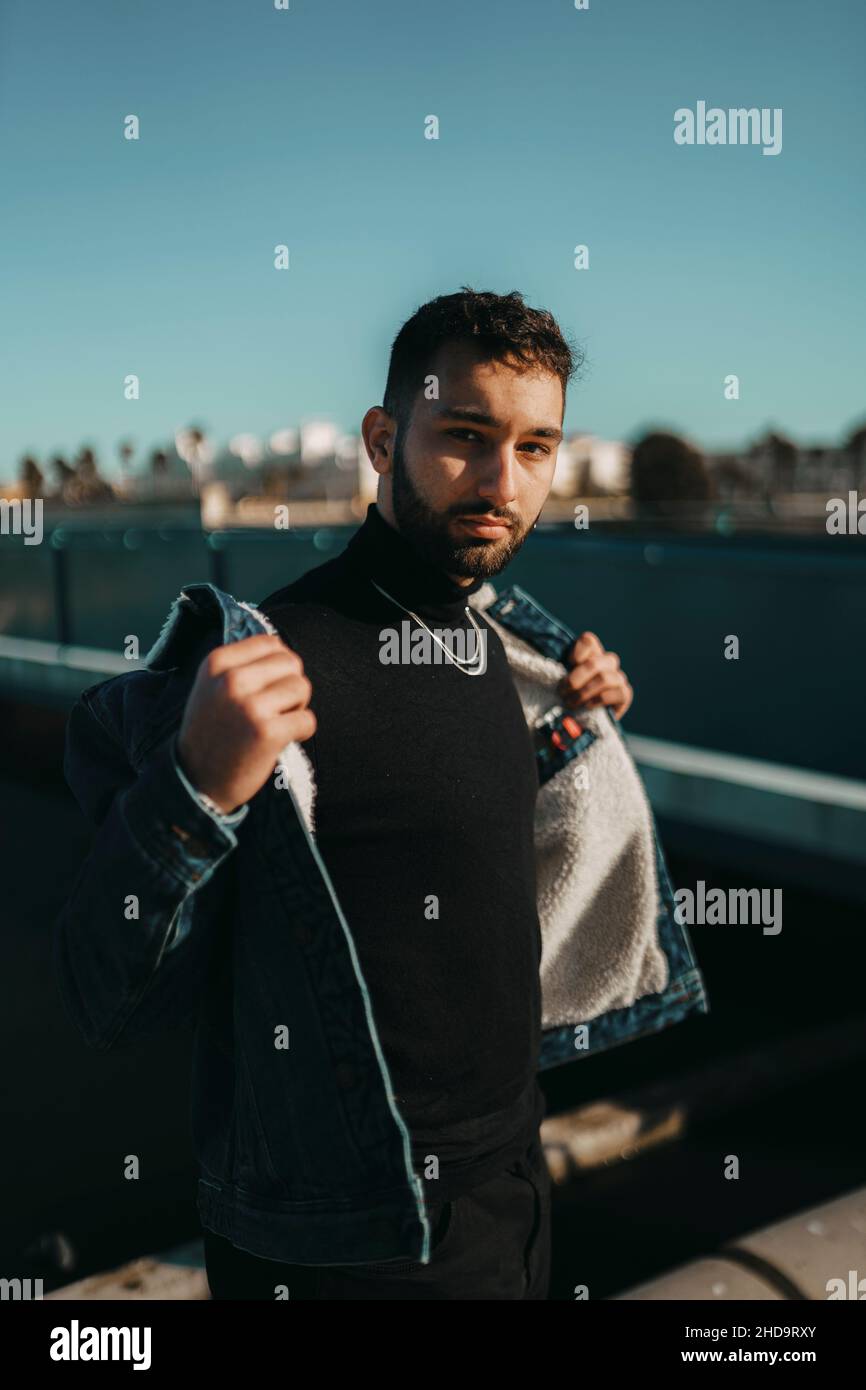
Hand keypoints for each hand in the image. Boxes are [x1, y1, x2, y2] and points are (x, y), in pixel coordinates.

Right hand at [176, 633, 315, 813]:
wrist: (196, 781)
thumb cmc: (210, 734)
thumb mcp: (211, 687)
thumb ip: (241, 666)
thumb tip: (282, 652)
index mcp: (217, 663)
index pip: (270, 643)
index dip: (278, 665)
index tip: (269, 686)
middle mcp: (232, 680)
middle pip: (291, 662)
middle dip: (291, 684)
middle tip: (275, 707)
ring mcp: (250, 706)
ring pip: (302, 687)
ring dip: (297, 707)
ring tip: (277, 722)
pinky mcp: (268, 733)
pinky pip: (308, 719)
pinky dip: (303, 731)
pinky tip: (283, 739)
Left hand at [557, 631, 632, 719]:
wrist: (582, 722)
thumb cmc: (569, 697)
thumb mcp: (562, 682)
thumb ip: (560, 672)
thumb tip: (551, 671)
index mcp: (591, 654)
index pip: (588, 641)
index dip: (578, 651)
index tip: (566, 664)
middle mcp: (606, 662)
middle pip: (595, 662)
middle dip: (575, 679)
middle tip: (562, 691)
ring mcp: (617, 677)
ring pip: (605, 678)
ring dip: (584, 692)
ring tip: (571, 703)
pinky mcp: (625, 694)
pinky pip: (617, 692)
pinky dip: (599, 700)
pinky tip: (587, 706)